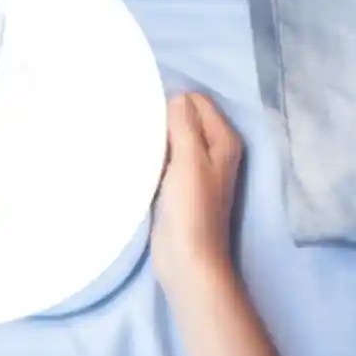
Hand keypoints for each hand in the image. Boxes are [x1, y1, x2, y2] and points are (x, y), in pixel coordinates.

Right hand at [151, 93, 243, 287]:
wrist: (187, 259)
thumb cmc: (191, 209)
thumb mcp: (189, 160)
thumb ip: (185, 125)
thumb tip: (179, 96)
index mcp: (225, 140)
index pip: (198, 102)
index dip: (173, 102)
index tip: (147, 109)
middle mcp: (216, 150)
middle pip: (186, 118)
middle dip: (164, 116)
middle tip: (134, 119)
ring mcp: (198, 168)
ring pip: (174, 137)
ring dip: (156, 135)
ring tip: (131, 134)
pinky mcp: (180, 184)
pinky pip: (165, 156)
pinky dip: (153, 153)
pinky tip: (135, 154)